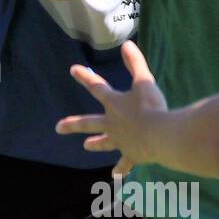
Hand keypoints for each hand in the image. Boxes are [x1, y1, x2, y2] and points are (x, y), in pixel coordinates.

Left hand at [56, 41, 167, 174]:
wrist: (160, 135)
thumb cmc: (152, 107)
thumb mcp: (145, 82)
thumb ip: (136, 63)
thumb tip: (127, 44)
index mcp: (114, 104)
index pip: (96, 87)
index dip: (85, 77)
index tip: (72, 70)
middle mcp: (112, 123)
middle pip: (89, 122)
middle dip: (73, 124)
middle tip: (58, 128)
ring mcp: (120, 140)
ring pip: (104, 142)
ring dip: (96, 144)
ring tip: (87, 146)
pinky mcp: (132, 154)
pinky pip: (125, 163)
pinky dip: (122, 168)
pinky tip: (117, 175)